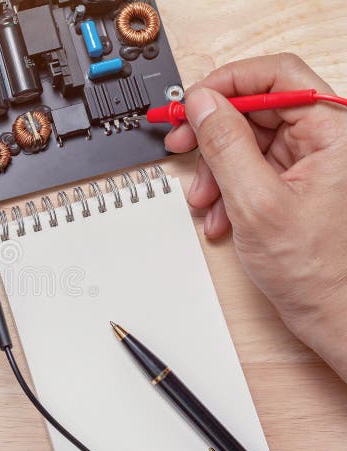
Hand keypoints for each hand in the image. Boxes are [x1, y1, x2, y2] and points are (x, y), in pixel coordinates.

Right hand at [165, 53, 346, 380]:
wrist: (333, 313)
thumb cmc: (318, 269)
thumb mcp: (256, 202)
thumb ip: (225, 146)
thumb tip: (203, 105)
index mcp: (333, 131)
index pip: (276, 75)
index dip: (227, 83)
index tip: (193, 102)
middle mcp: (324, 139)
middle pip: (255, 108)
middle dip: (213, 132)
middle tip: (180, 142)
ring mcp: (309, 161)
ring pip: (246, 141)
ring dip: (215, 168)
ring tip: (204, 199)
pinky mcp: (293, 181)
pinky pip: (248, 168)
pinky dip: (226, 188)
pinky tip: (219, 213)